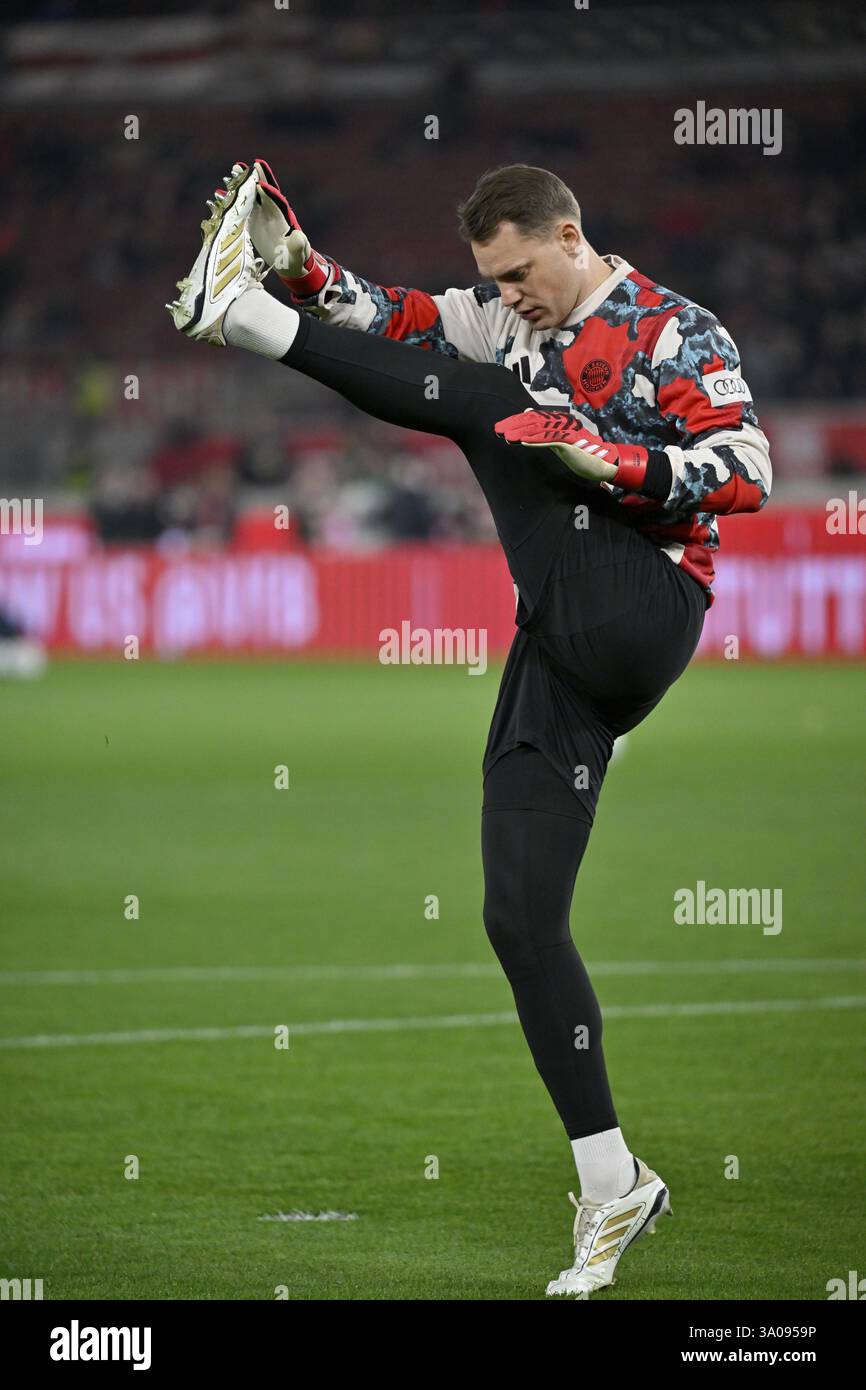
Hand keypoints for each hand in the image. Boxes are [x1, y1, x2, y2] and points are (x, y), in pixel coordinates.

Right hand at [218, 159, 329, 293]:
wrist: (289, 262)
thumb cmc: (295, 258)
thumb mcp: (298, 253)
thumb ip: (298, 245)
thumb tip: (297, 236)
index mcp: (282, 217)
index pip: (275, 200)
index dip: (268, 192)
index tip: (258, 184)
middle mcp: (271, 212)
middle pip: (261, 191)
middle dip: (252, 179)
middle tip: (239, 166)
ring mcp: (261, 215)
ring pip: (250, 196)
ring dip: (240, 185)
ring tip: (229, 174)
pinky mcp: (253, 221)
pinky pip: (242, 208)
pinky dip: (232, 200)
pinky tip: (219, 194)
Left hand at [494, 409, 648, 489]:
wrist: (603, 463)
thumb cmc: (582, 454)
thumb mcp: (559, 443)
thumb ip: (545, 433)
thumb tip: (528, 420)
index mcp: (558, 423)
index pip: (533, 419)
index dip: (515, 422)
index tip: (500, 428)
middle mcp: (562, 424)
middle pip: (533, 422)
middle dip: (514, 425)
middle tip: (497, 430)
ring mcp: (567, 432)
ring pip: (540, 429)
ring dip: (522, 433)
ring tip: (507, 437)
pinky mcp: (571, 442)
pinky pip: (551, 439)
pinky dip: (536, 440)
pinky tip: (523, 442)